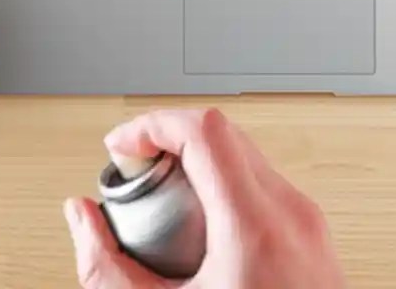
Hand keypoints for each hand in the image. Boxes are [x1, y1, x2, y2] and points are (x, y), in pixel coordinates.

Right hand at [64, 109, 345, 288]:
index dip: (152, 124)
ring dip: (197, 160)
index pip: (204, 131)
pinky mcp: (313, 233)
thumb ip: (109, 270)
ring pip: (246, 152)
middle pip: (224, 132)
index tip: (122, 145)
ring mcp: (309, 221)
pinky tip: (198, 221)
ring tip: (163, 197)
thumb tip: (82, 219)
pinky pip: (263, 182)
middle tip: (134, 170)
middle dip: (169, 140)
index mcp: (256, 227)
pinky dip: (223, 184)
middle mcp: (292, 214)